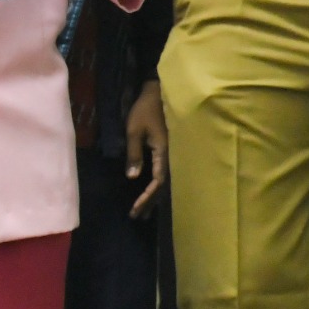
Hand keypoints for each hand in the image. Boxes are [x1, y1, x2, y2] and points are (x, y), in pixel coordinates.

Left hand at [124, 80, 168, 217]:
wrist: (161, 91)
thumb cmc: (146, 109)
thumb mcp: (135, 130)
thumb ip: (134, 154)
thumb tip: (133, 178)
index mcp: (165, 153)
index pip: (157, 183)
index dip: (146, 198)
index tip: (134, 210)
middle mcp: (173, 156)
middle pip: (164, 187)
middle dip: (150, 203)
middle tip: (137, 217)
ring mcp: (174, 153)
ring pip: (167, 181)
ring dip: (155, 197)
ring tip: (145, 210)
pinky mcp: (171, 149)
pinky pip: (167, 172)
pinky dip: (158, 185)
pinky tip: (152, 189)